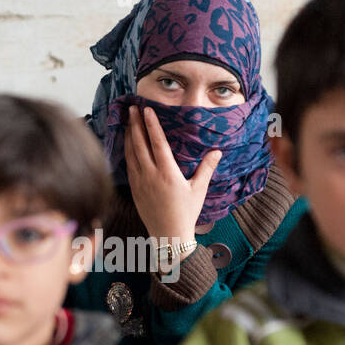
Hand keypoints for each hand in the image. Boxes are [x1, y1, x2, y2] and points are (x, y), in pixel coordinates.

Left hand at [123, 105, 220, 254]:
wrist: (168, 236)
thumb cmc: (186, 213)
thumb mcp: (199, 190)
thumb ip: (207, 168)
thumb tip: (218, 151)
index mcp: (167, 173)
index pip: (157, 142)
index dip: (151, 124)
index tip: (146, 110)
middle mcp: (151, 175)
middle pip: (140, 144)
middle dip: (135, 124)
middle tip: (131, 108)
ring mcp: (140, 182)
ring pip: (131, 153)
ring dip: (129, 136)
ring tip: (128, 121)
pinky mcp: (134, 189)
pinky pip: (128, 165)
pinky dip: (126, 151)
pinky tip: (127, 144)